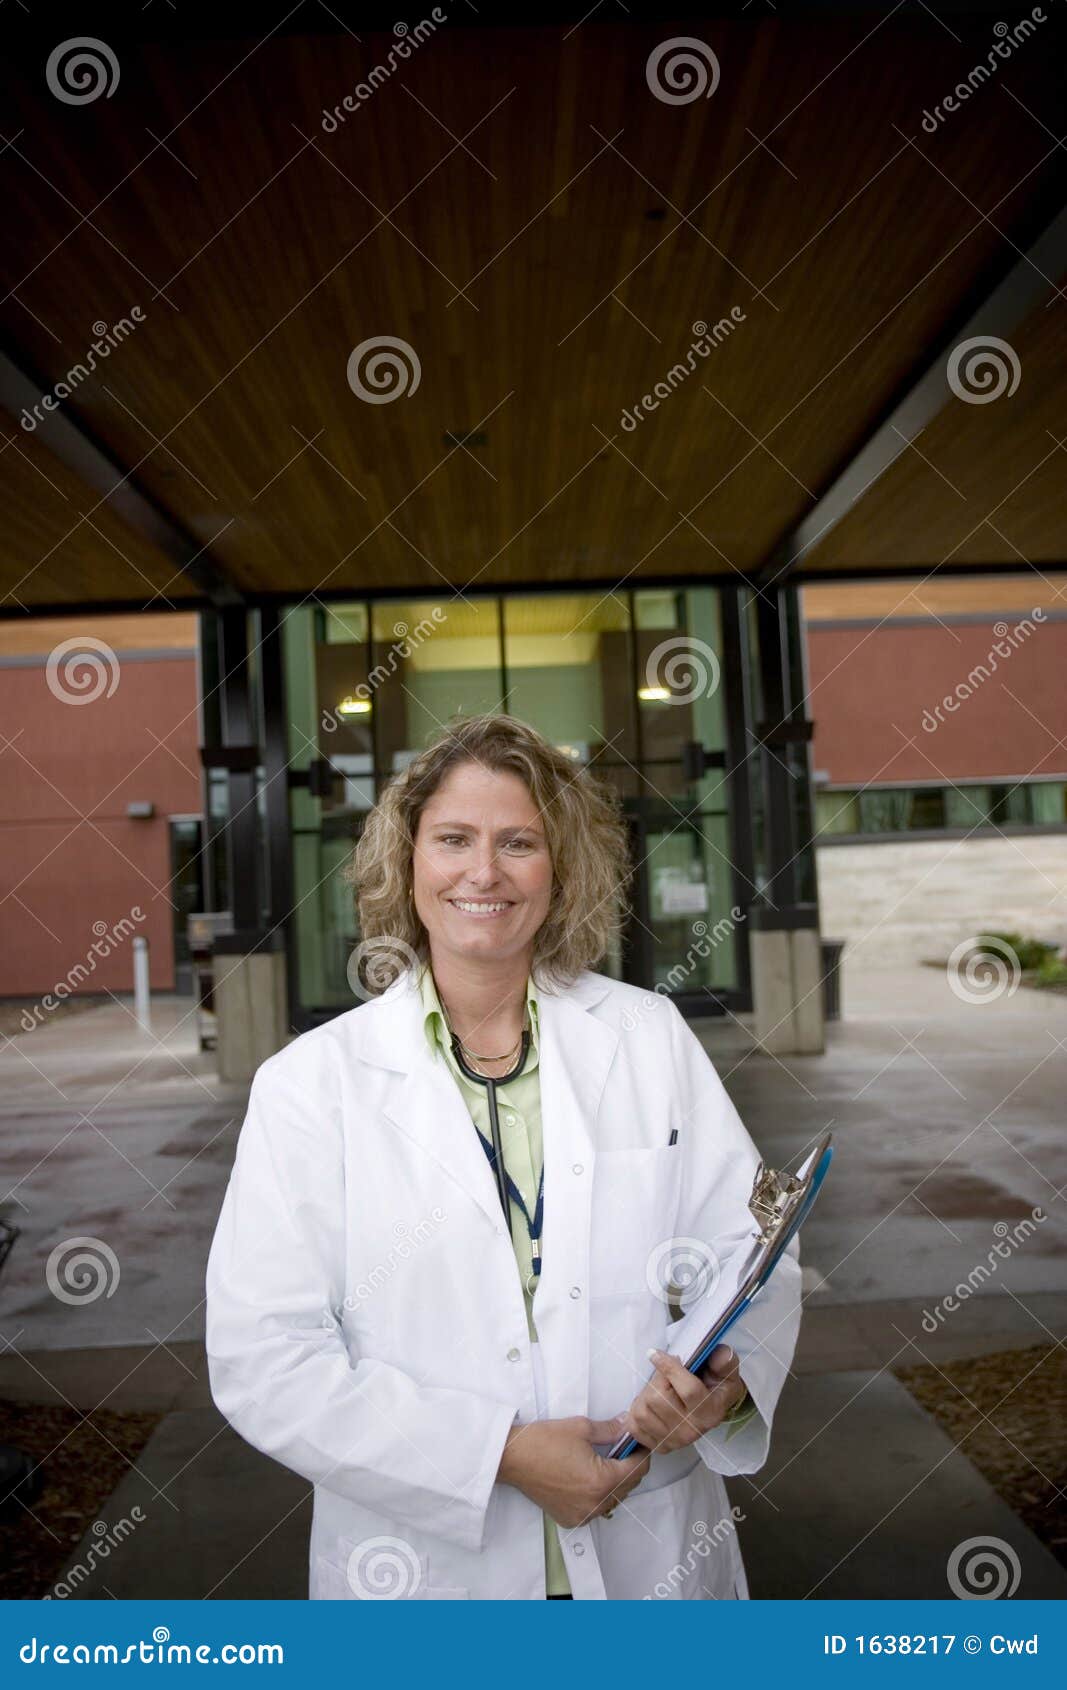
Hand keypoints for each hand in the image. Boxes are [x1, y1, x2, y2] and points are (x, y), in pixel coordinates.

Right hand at [496, 1415, 649, 1527]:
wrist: (512, 1458)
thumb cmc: (542, 1441)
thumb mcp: (582, 1428)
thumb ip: (611, 1430)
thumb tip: (627, 1426)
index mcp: (602, 1480)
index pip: (638, 1469)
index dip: (642, 1453)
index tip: (640, 1442)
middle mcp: (595, 1503)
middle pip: (629, 1486)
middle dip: (631, 1465)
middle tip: (625, 1447)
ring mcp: (583, 1514)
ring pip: (614, 1499)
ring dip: (617, 1482)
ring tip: (607, 1461)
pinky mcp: (571, 1519)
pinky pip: (597, 1509)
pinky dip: (600, 1495)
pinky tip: (591, 1478)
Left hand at [621, 1344, 747, 1453]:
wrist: (712, 1411)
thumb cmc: (716, 1388)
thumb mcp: (726, 1372)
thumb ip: (724, 1361)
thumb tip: (719, 1355)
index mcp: (711, 1411)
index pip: (688, 1390)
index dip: (668, 1368)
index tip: (655, 1354)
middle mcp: (693, 1430)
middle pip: (657, 1399)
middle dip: (655, 1380)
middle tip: (663, 1376)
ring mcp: (675, 1441)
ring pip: (642, 1412)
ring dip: (644, 1396)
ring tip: (656, 1390)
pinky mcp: (660, 1446)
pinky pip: (634, 1427)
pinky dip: (635, 1412)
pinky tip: (647, 1404)